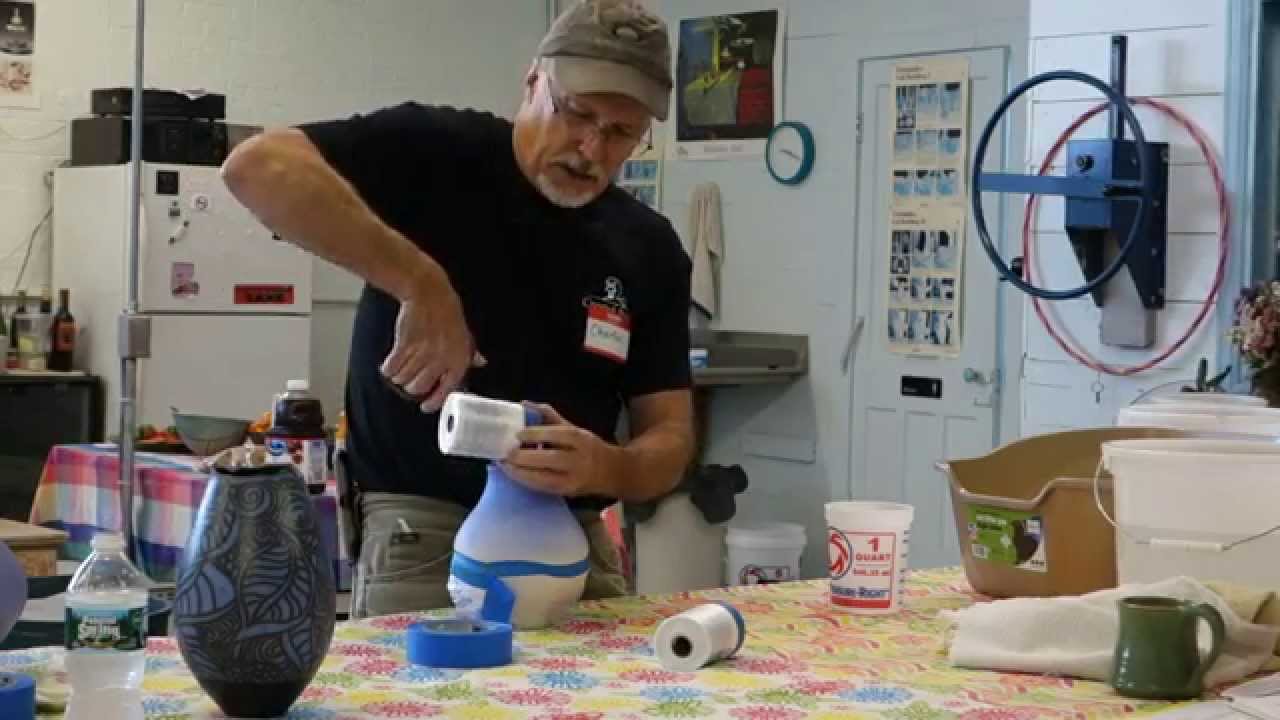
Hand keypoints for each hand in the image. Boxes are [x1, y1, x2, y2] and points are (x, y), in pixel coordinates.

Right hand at [380, 270, 485, 412]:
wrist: (428, 293)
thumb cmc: (447, 312)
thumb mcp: (465, 334)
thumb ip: (471, 352)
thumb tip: (481, 362)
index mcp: (459, 358)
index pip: (447, 389)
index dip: (435, 401)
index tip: (426, 407)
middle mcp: (441, 359)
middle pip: (419, 386)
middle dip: (411, 387)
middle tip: (409, 381)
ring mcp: (422, 353)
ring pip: (404, 378)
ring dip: (399, 377)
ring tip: (399, 369)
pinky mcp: (404, 345)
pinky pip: (391, 367)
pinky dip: (388, 369)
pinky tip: (389, 365)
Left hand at [502, 403, 620, 497]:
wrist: (611, 472)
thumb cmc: (587, 446)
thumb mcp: (572, 428)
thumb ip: (548, 416)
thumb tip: (524, 405)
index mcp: (580, 438)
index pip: (558, 434)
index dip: (536, 434)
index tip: (516, 434)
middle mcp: (579, 459)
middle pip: (550, 459)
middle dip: (525, 458)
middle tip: (506, 453)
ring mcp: (573, 479)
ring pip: (545, 477)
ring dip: (521, 473)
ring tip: (504, 466)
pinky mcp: (566, 492)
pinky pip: (543, 488)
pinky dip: (527, 481)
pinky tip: (514, 475)